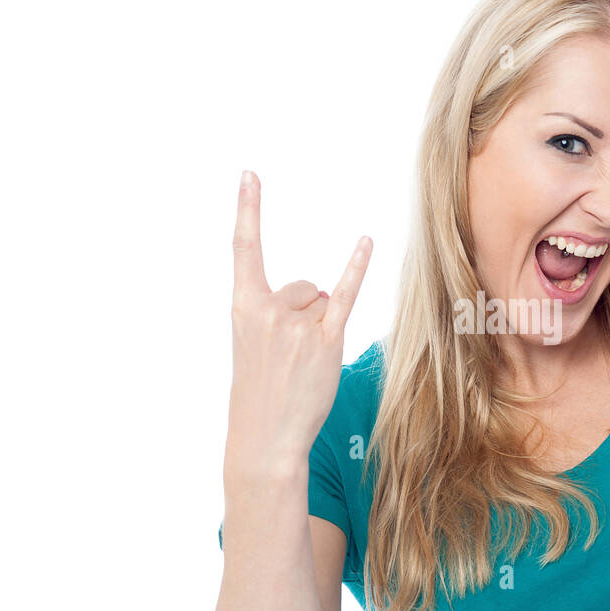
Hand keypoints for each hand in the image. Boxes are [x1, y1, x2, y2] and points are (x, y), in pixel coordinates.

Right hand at [223, 169, 371, 487]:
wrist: (264, 436)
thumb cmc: (260, 391)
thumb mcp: (253, 345)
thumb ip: (275, 311)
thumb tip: (316, 293)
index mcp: (243, 307)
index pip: (244, 248)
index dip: (248, 209)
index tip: (250, 174)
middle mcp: (269, 310)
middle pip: (302, 287)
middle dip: (302, 315)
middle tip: (288, 358)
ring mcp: (298, 325)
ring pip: (321, 301)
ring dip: (319, 328)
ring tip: (302, 364)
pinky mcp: (327, 340)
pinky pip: (346, 296)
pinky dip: (357, 269)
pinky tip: (366, 242)